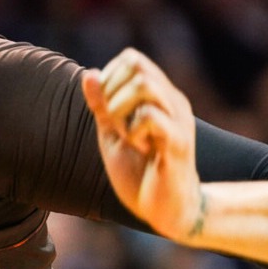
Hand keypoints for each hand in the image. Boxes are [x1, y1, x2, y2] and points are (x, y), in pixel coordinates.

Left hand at [80, 48, 204, 241]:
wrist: (167, 210)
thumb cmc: (139, 171)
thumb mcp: (112, 135)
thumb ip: (101, 106)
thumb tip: (89, 74)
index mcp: (159, 96)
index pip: (133, 58)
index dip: (110, 76)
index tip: (107, 107)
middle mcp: (172, 101)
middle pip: (137, 65)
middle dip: (112, 91)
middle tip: (114, 122)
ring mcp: (178, 120)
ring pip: (144, 85)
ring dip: (121, 109)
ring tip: (125, 134)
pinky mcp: (178, 143)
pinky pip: (150, 116)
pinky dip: (133, 129)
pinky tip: (138, 146)